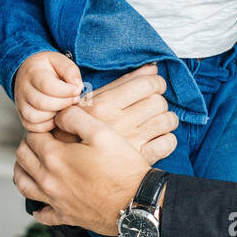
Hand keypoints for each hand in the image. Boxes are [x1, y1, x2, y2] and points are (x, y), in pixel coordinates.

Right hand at [13, 50, 82, 131]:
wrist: (29, 73)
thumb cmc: (48, 68)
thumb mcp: (60, 61)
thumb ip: (70, 70)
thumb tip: (77, 86)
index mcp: (32, 72)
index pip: (46, 85)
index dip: (65, 90)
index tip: (77, 90)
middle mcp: (23, 89)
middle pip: (41, 103)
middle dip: (63, 104)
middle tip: (74, 99)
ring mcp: (20, 104)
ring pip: (34, 117)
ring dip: (54, 115)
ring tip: (64, 107)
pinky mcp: (22, 116)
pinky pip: (32, 126)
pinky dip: (46, 125)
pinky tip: (56, 116)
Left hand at [13, 109, 154, 233]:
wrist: (137, 203)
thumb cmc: (123, 168)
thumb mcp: (103, 132)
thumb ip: (76, 118)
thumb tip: (59, 115)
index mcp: (55, 157)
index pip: (31, 136)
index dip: (39, 127)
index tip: (50, 126)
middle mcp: (48, 180)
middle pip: (22, 158)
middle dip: (28, 145)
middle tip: (43, 140)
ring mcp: (55, 200)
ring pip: (23, 184)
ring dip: (24, 170)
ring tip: (34, 163)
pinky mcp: (65, 216)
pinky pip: (41, 214)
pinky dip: (38, 207)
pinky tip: (44, 199)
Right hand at [59, 63, 178, 162]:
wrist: (69, 168)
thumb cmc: (78, 131)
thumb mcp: (91, 102)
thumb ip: (122, 83)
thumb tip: (152, 69)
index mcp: (104, 105)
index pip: (146, 84)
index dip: (156, 83)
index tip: (155, 86)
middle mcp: (119, 122)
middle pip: (158, 102)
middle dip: (159, 101)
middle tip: (153, 106)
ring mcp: (131, 142)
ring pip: (167, 121)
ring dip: (166, 119)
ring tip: (157, 121)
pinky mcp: (140, 160)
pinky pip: (168, 143)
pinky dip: (167, 140)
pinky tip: (157, 139)